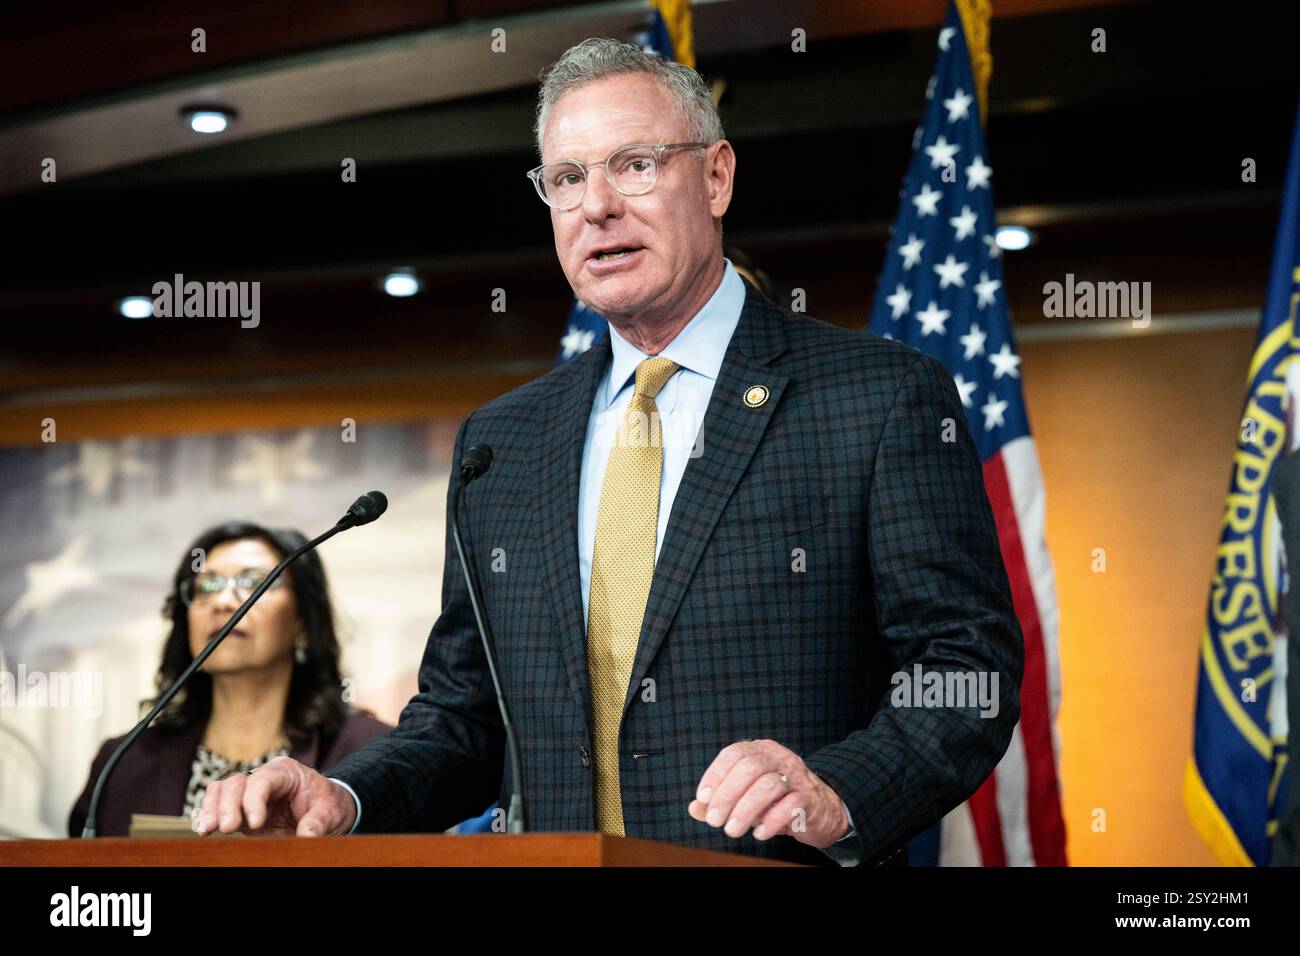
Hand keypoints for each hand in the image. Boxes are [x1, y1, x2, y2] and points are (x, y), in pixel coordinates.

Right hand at [192, 756, 356, 837]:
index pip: (263, 780)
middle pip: (236, 782)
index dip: (254, 800)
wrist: (325, 810)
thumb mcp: (330, 812)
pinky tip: (202, 828)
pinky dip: (207, 814)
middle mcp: (264, 778)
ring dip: (212, 809)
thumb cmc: (328, 806)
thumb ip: (318, 822)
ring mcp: (249, 793)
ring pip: (221, 790)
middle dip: (228, 805)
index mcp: (286, 772)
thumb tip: (306, 836)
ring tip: (207, 829)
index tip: (255, 823)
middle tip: (226, 829)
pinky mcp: (240, 809)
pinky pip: (217, 804)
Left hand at [688, 739, 849, 848]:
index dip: (715, 774)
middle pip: (750, 768)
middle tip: (715, 820)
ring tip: (732, 830)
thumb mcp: (744, 797)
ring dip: (746, 810)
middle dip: (727, 795)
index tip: (702, 798)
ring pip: (769, 785)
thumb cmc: (774, 801)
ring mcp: (796, 776)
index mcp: (760, 750)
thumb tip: (694, 807)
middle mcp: (779, 758)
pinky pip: (790, 806)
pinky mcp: (809, 798)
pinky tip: (759, 833)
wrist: (818, 809)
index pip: (734, 753)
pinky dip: (771, 821)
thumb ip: (719, 800)